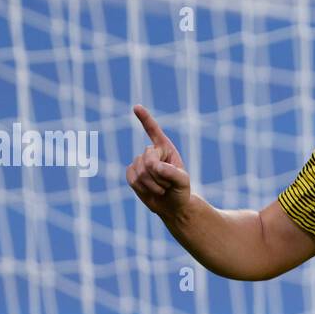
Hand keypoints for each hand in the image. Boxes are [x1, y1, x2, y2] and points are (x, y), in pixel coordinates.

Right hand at [127, 104, 190, 218]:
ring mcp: (139, 163)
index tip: (136, 107)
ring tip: (162, 189)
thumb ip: (171, 172)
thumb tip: (154, 166)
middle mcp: (151, 153)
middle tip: (169, 185)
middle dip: (159, 176)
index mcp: (165, 148)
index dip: (145, 119)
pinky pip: (132, 179)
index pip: (154, 131)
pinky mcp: (131, 174)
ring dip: (153, 185)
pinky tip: (151, 191)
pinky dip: (142, 188)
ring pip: (140, 172)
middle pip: (148, 160)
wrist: (172, 206)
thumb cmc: (180, 190)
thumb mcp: (183, 181)